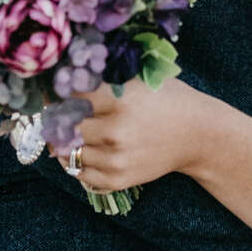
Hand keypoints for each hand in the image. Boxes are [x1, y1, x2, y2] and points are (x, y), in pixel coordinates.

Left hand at [58, 77, 204, 192]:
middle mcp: (115, 132)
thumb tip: (68, 71)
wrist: (198, 135)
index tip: (54, 89)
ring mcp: (116, 159)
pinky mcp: (118, 179)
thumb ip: (107, 76)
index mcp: (120, 100)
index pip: (70, 95)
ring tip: (64, 130)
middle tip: (54, 111)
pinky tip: (78, 149)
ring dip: (62, 140)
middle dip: (56, 117)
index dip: (58, 91)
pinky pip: (80, 173)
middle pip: (64, 125)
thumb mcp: (141, 78)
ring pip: (68, 151)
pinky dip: (74, 162)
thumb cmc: (168, 99)